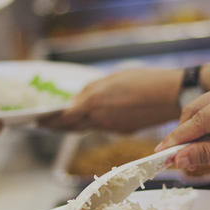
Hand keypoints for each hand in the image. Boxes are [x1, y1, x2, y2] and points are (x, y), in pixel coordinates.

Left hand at [38, 67, 181, 132]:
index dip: (49, 121)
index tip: (37, 120)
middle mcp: (100, 120)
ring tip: (65, 119)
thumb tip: (77, 100)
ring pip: (87, 127)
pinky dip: (94, 122)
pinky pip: (103, 127)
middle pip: (72, 127)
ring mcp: (112, 128)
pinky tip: (95, 115)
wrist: (172, 96)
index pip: (63, 118)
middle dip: (57, 125)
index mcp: (94, 104)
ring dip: (74, 124)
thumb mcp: (113, 78)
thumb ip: (92, 89)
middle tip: (45, 122)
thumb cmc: (145, 81)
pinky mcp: (124, 131)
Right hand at [156, 79, 209, 172]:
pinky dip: (204, 131)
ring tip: (186, 156)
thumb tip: (178, 159)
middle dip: (182, 137)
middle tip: (169, 159)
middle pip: (193, 113)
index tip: (159, 155)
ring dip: (192, 135)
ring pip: (200, 114)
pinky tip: (201, 147)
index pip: (197, 121)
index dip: (176, 140)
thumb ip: (206, 153)